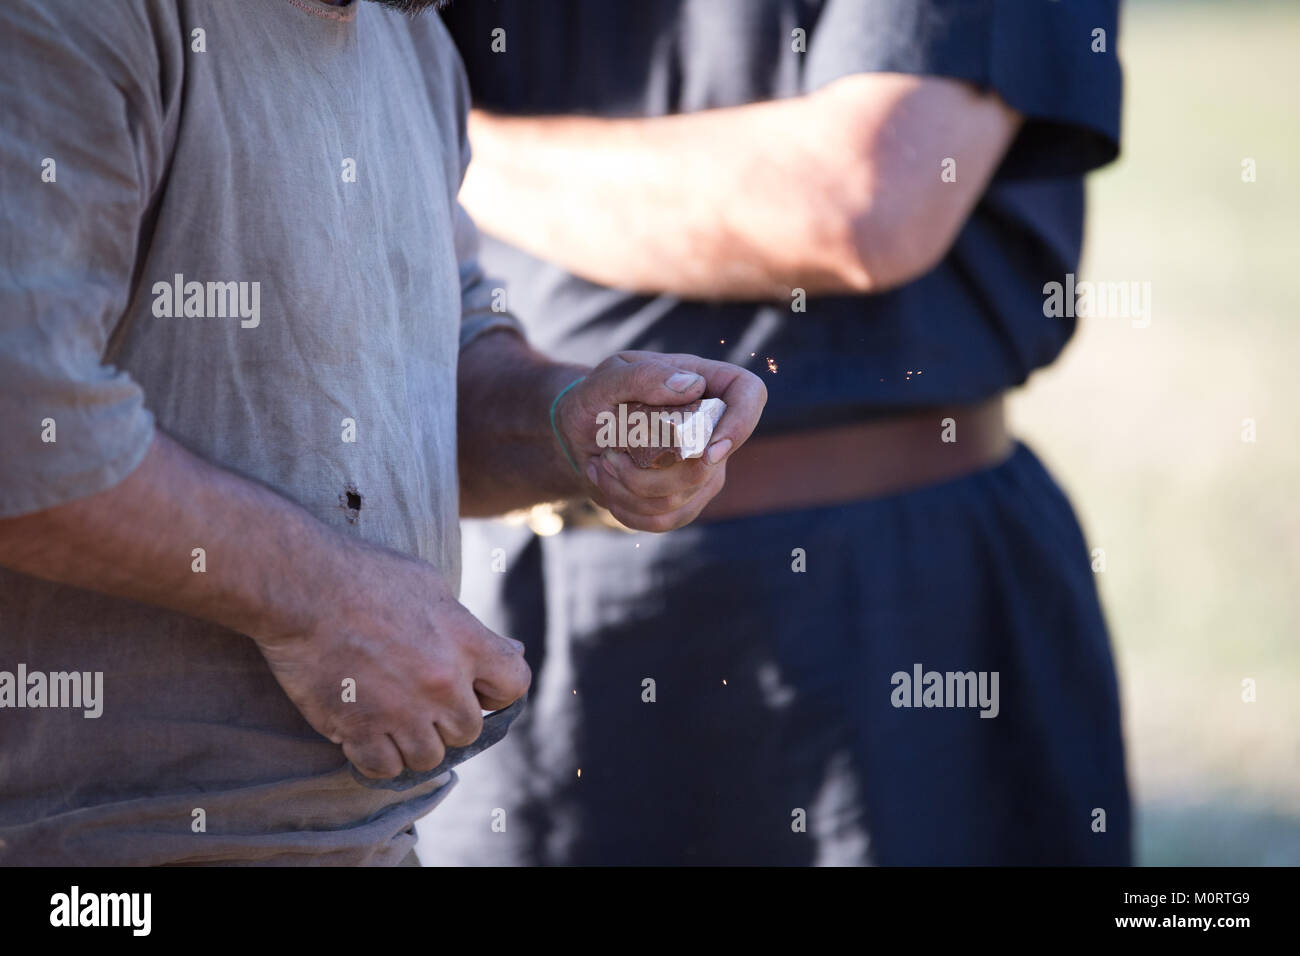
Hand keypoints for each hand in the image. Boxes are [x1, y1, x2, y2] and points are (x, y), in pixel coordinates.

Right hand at [253, 546, 530, 778]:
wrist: (302, 586)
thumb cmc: (366, 575)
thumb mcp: (431, 586)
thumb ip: (470, 627)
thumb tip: (513, 650)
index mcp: (466, 642)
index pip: (514, 685)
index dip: (496, 690)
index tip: (476, 687)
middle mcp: (442, 683)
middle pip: (468, 729)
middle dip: (448, 719)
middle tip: (419, 700)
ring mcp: (402, 711)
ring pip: (429, 757)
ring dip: (414, 742)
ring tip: (392, 717)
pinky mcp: (360, 730)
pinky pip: (385, 769)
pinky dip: (378, 757)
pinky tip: (366, 732)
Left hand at [555, 350, 765, 531]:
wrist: (578, 433)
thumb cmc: (597, 398)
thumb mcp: (607, 378)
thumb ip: (644, 376)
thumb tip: (693, 387)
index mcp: (706, 385)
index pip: (751, 396)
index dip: (742, 424)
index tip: (707, 449)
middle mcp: (713, 430)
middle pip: (707, 466)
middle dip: (647, 472)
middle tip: (607, 455)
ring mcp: (704, 470)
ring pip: (679, 499)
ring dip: (627, 489)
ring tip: (601, 465)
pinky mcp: (686, 501)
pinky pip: (665, 519)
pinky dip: (625, 508)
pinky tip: (606, 483)